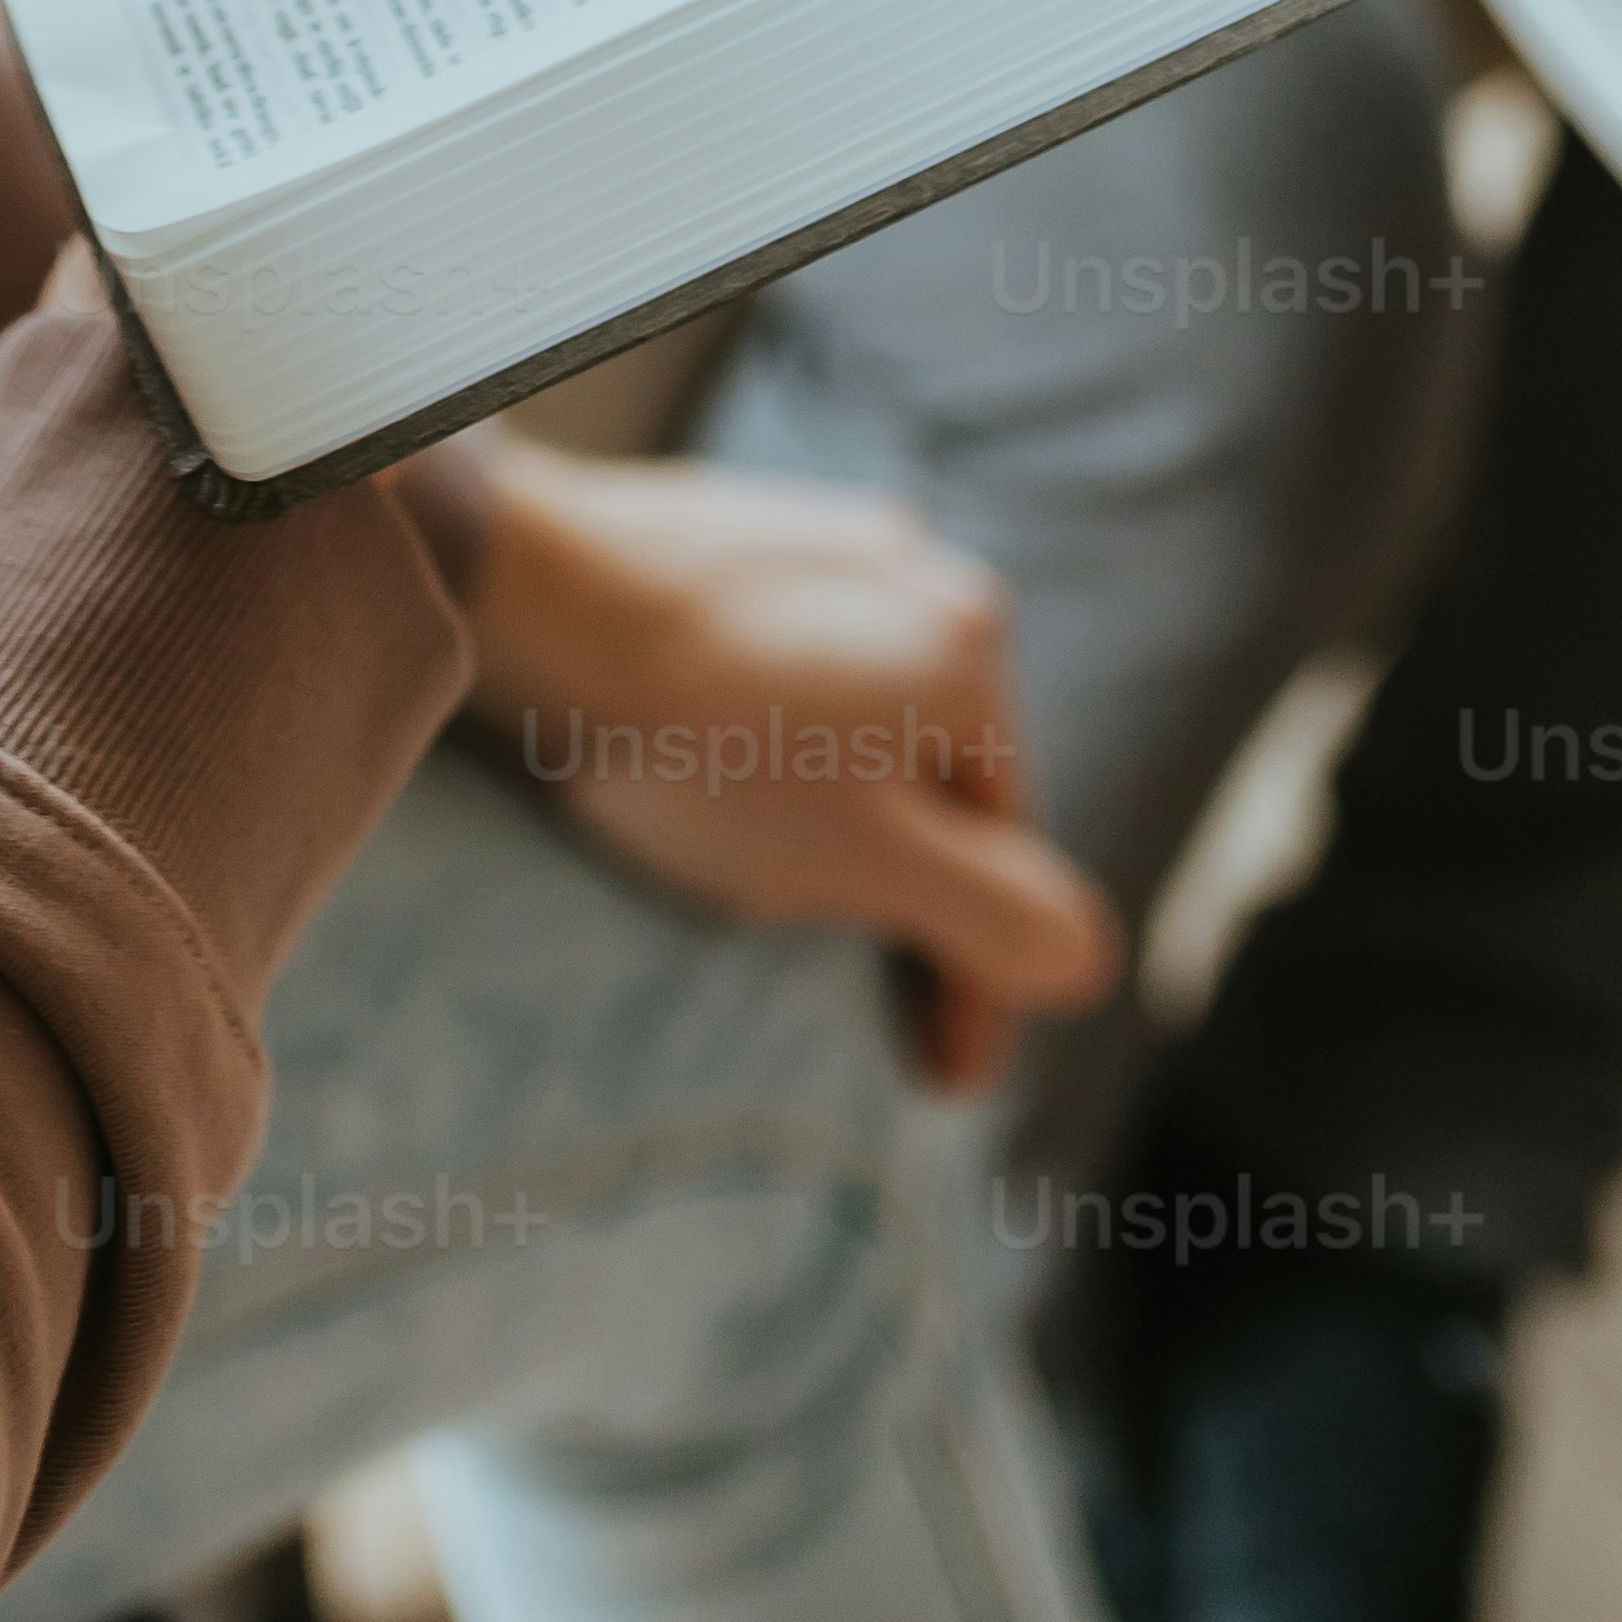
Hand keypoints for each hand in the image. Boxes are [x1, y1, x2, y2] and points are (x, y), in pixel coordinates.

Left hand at [461, 439, 1116, 1091]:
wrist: (534, 595)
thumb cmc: (707, 742)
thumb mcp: (873, 861)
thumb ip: (996, 916)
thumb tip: (1087, 959)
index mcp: (971, 646)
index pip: (1000, 850)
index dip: (977, 981)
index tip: (942, 1079)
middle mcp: (914, 572)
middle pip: (932, 781)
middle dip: (907, 897)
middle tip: (870, 1008)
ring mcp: (815, 544)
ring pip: (858, 724)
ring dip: (840, 818)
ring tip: (781, 894)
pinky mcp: (724, 542)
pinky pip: (781, 674)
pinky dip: (774, 749)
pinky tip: (714, 788)